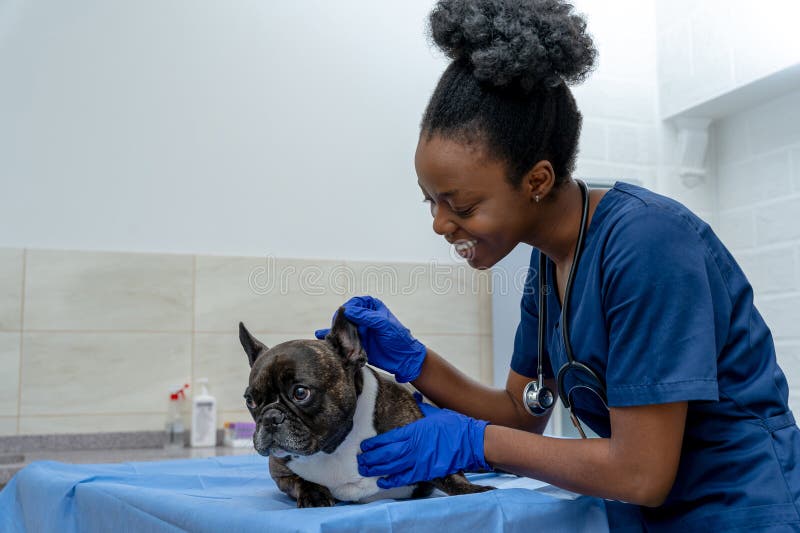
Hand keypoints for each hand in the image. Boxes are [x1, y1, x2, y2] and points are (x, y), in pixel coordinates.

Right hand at [314, 296, 426, 382]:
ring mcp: (359, 330)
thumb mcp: (384, 325)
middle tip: (338, 329)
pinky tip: (321, 336)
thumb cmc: (398, 338)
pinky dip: (333, 337)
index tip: (345, 315)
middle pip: (346, 315)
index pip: (355, 303)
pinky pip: (343, 338)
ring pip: (343, 327)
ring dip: (337, 330)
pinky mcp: (356, 342)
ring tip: (331, 335)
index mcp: (372, 307)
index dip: (349, 308)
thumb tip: (348, 309)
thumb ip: (367, 317)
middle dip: (340, 322)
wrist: (403, 359)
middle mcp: (364, 317)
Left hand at [356, 401, 490, 487]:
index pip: (387, 438)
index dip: (374, 444)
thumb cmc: (453, 425)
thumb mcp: (434, 412)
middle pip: (386, 454)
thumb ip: (421, 405)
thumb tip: (414, 395)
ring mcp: (419, 460)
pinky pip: (405, 477)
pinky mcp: (426, 471)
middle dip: (370, 458)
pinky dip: (393, 480)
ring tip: (365, 471)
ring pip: (392, 467)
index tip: (364, 446)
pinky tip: (383, 482)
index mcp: (413, 430)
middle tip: (359, 461)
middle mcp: (413, 446)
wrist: (470, 441)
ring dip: (376, 469)